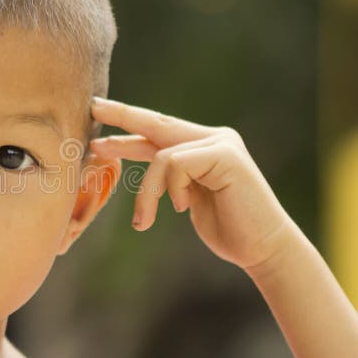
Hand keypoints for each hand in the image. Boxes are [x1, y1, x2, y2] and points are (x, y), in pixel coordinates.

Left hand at [89, 96, 299, 270]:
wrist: (263, 249)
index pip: (157, 131)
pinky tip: (181, 208)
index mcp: (203, 146)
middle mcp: (213, 138)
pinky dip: (169, 189)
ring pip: (160, 154)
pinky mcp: (225, 155)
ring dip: (146, 192)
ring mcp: (221, 143)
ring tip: (144, 219)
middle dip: (122, 116)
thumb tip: (141, 162)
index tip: (98, 117)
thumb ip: (170, 177)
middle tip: (93, 108)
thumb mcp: (187, 198)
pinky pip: (173, 163)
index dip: (127, 126)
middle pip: (156, 122)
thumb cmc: (227, 229)